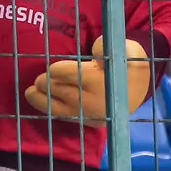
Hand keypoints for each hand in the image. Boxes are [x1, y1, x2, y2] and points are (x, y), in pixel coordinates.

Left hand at [24, 37, 151, 124]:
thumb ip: (104, 48)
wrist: (141, 87)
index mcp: (101, 80)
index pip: (73, 75)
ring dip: (43, 102)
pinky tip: (43, 104)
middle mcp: (95, 100)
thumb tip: (94, 52)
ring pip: (62, 109)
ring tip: (29, 93)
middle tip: (36, 81)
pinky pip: (69, 117)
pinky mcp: (92, 123)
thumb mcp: (120, 47)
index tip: (50, 69)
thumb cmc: (125, 61)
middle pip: (64, 92)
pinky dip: (54, 111)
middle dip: (47, 86)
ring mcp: (93, 114)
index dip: (58, 71)